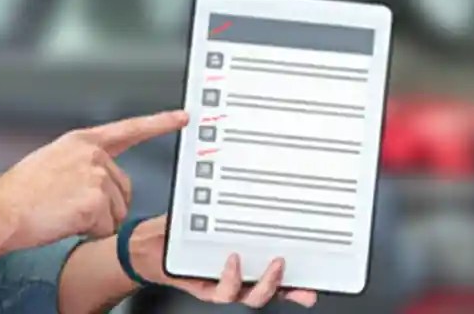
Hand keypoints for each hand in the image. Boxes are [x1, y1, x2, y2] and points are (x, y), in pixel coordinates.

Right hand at [0, 110, 188, 250]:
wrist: (2, 210)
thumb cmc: (20, 192)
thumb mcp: (52, 161)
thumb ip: (82, 163)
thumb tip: (103, 182)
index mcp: (82, 141)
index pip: (129, 129)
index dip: (159, 122)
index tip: (183, 117)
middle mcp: (92, 154)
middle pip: (123, 189)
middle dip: (105, 206)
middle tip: (70, 206)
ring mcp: (95, 176)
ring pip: (116, 212)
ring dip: (95, 221)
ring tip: (63, 212)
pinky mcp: (95, 201)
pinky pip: (106, 228)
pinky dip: (88, 233)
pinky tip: (65, 221)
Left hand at [129, 215, 317, 307]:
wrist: (149, 243)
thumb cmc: (182, 229)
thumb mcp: (214, 213)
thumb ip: (235, 206)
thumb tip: (262, 177)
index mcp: (247, 258)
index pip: (282, 270)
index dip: (303, 274)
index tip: (324, 270)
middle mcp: (240, 275)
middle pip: (275, 289)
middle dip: (294, 288)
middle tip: (307, 278)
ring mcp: (223, 283)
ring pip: (253, 297)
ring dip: (267, 284)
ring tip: (275, 265)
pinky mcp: (204, 286)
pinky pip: (222, 292)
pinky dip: (231, 278)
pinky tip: (232, 260)